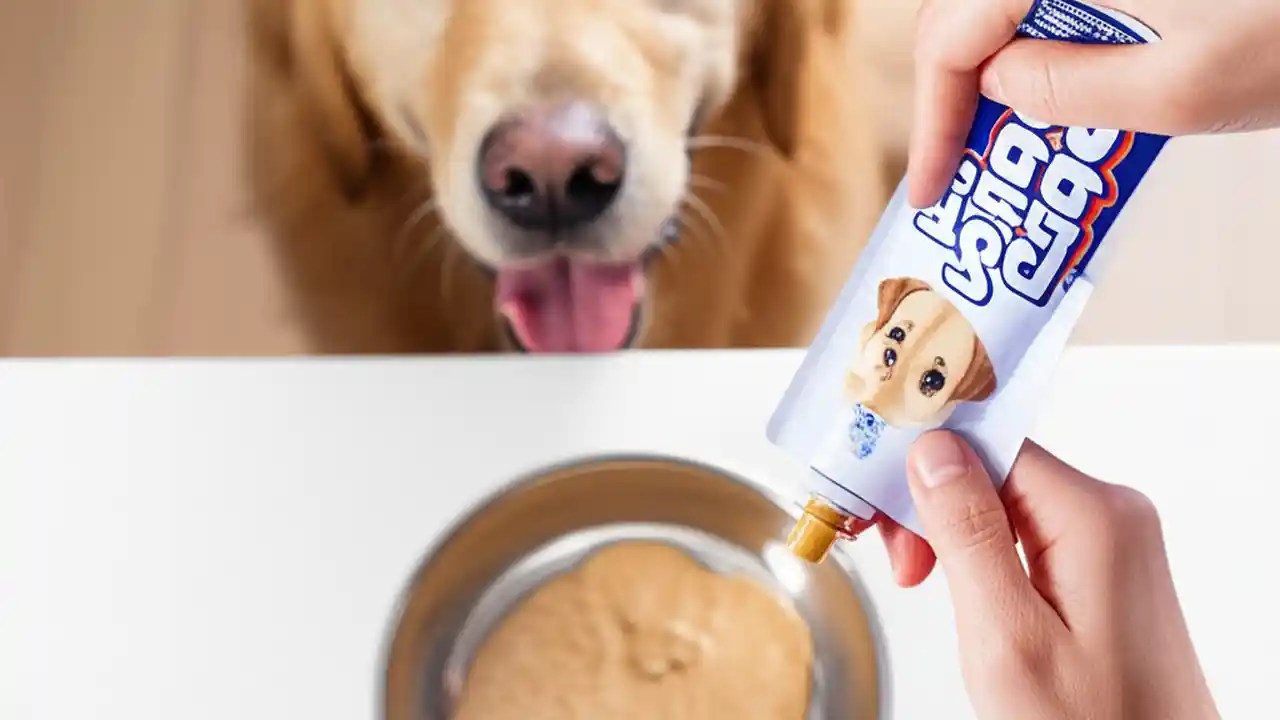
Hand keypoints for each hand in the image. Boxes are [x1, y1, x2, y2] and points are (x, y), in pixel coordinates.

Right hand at [876, 432, 1218, 718]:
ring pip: (1003, 502)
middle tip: (899, 565)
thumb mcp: (1007, 637)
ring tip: (922, 584)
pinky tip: (961, 589)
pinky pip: (1025, 534)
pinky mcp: (1102, 570)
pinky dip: (980, 555)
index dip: (921, 467)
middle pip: (993, 470)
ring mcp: (1111, 542)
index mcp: (1094, 517)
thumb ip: (968, 536)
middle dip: (931, 507)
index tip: (871, 502)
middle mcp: (1111, 515)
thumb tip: (934, 449)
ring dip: (950, 534)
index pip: (988, 445)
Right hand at [908, 0, 1279, 207]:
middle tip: (964, 168)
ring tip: (1009, 143)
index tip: (935, 187)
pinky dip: (1044, 47)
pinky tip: (1062, 93)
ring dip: (999, 74)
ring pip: (1005, 5)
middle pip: (966, 13)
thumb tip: (998, 89)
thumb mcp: (1176, 90)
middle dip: (958, 97)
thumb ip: (1064, 92)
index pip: (951, 36)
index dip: (934, 120)